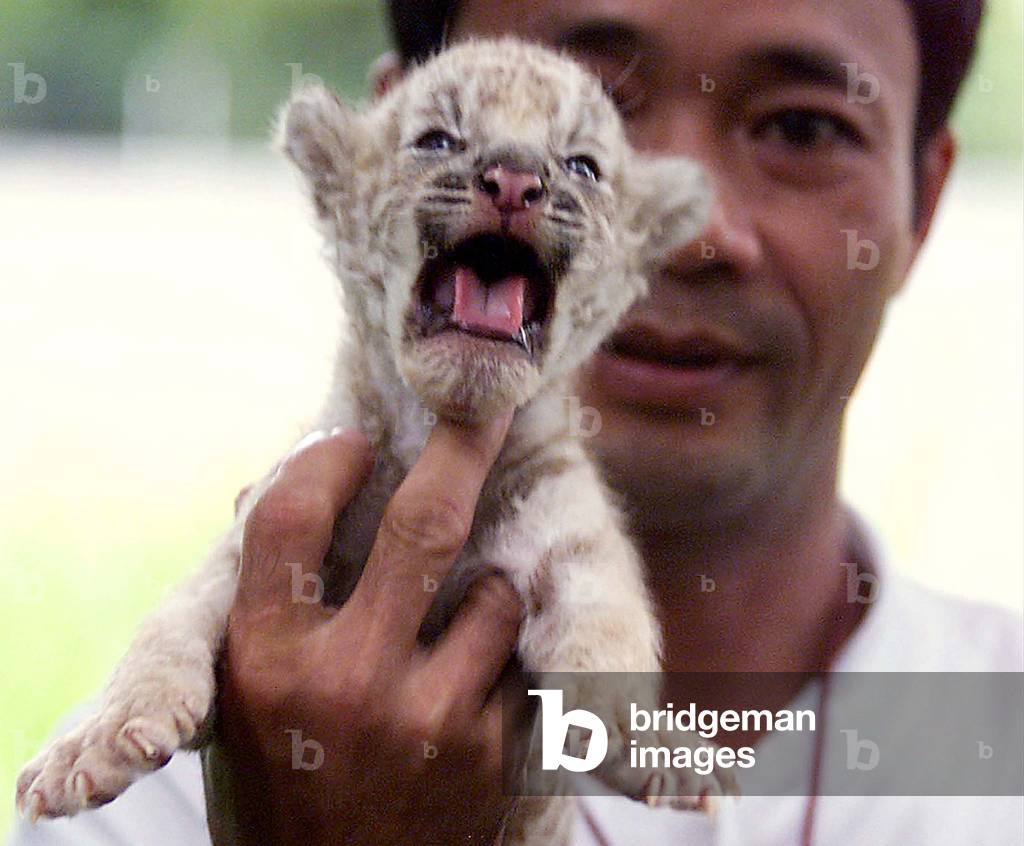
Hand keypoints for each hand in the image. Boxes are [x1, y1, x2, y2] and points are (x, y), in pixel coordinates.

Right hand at [203, 414, 529, 845]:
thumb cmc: (281, 785)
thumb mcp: (243, 698)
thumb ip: (262, 595)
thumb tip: (274, 479)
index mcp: (265, 659)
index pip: (291, 515)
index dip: (323, 459)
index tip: (351, 440)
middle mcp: (345, 681)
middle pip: (425, 523)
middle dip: (463, 444)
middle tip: (483, 402)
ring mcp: (427, 718)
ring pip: (492, 592)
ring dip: (480, 592)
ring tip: (445, 639)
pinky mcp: (491, 754)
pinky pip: (516, 660)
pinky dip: (497, 662)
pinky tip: (465, 702)